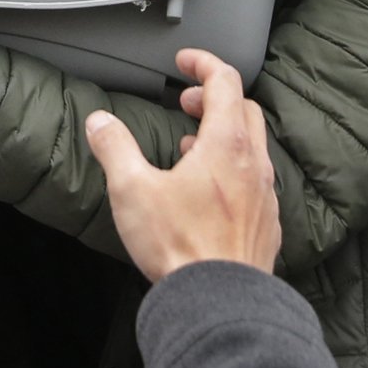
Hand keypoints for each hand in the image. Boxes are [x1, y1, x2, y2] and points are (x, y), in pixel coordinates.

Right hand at [86, 49, 280, 283]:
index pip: (225, 82)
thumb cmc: (181, 247)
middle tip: (185, 102)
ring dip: (223, 135)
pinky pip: (256, 182)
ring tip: (191, 146)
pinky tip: (209, 192)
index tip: (184, 62)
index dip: (203, 63)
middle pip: (244, 110)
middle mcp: (253, 165)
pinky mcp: (267, 225)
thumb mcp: (132, 191)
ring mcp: (265, 196)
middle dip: (214, 97)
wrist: (220, 304)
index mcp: (226, 145)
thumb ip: (115, 149)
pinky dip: (233, 170)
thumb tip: (100, 122)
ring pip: (252, 147)